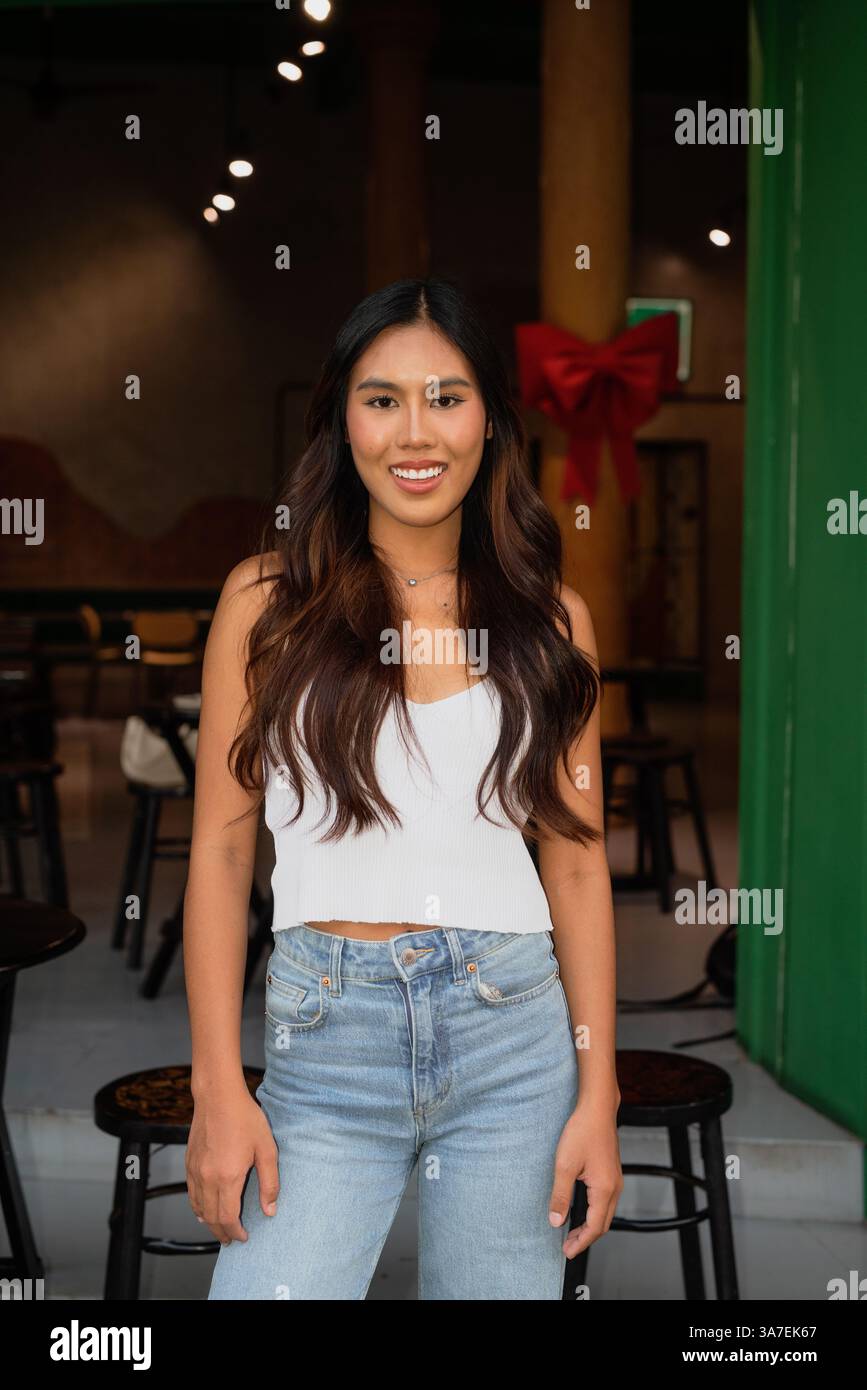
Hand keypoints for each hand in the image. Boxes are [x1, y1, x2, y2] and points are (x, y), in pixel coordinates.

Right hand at [186, 1086, 278, 1245]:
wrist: (218, 1096)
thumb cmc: (244, 1118)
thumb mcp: (266, 1150)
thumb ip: (269, 1183)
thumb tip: (270, 1210)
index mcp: (227, 1178)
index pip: (227, 1218)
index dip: (235, 1232)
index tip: (244, 1237)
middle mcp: (207, 1178)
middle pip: (210, 1217)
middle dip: (221, 1232)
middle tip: (231, 1240)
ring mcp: (195, 1170)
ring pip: (198, 1207)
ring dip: (208, 1222)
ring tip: (219, 1229)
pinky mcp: (189, 1162)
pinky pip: (191, 1193)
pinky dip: (197, 1206)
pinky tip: (203, 1208)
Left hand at [548, 1099, 622, 1256]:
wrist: (597, 1108)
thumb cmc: (583, 1131)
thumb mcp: (565, 1165)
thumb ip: (561, 1196)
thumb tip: (556, 1220)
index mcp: (604, 1189)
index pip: (594, 1227)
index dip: (580, 1242)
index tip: (567, 1251)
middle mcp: (614, 1187)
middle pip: (602, 1224)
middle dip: (586, 1238)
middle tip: (568, 1246)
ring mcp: (615, 1179)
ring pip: (605, 1213)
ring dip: (590, 1226)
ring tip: (573, 1231)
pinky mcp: (612, 1172)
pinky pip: (606, 1200)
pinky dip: (594, 1212)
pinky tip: (582, 1209)